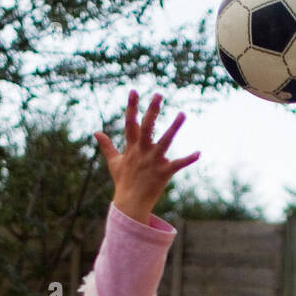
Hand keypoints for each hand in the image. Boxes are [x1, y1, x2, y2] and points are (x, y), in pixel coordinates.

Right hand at [95, 90, 199, 223]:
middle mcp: (142, 152)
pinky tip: (198, 153)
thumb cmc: (123, 182)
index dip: (132, 107)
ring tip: (182, 114)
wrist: (130, 204)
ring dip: (174, 128)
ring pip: (164, 141)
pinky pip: (177, 164)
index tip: (134, 91)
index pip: (130, 123)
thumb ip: (107, 146)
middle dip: (152, 111)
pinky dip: (188, 159)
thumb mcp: (114, 162)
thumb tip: (96, 132)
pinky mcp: (163, 172)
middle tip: (158, 95)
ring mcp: (153, 161)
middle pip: (146, 127)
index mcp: (131, 147)